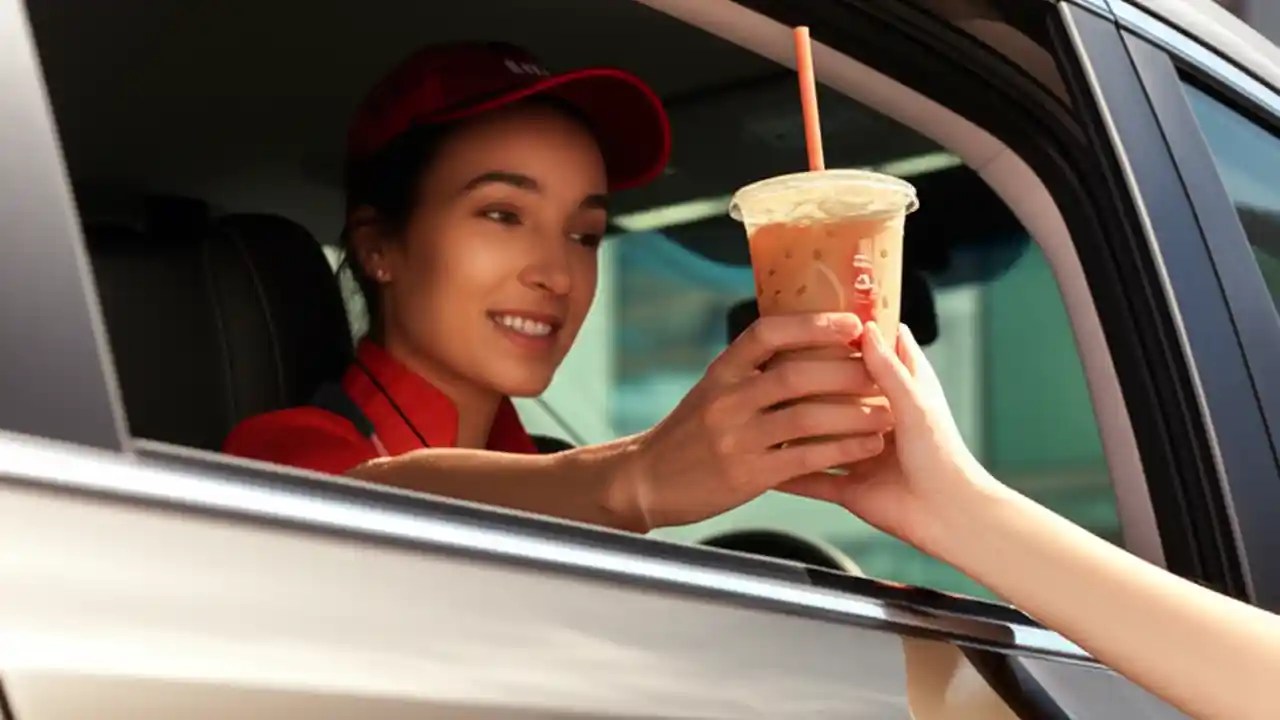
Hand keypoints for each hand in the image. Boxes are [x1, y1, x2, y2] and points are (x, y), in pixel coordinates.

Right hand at [621, 312, 893, 529]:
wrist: (647, 481)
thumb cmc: (688, 436)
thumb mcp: (710, 393)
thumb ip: (749, 374)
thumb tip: (801, 345)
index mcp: (721, 372)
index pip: (767, 333)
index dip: (812, 324)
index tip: (852, 322)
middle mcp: (727, 399)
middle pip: (795, 374)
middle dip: (845, 371)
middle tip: (881, 371)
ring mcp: (735, 436)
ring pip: (806, 417)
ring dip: (853, 414)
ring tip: (887, 414)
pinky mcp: (746, 474)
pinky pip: (804, 457)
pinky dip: (841, 451)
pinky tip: (866, 447)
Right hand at [781, 322, 997, 553]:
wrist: (946, 517)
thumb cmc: (942, 455)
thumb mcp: (914, 402)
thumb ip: (888, 368)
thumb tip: (865, 327)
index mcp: (902, 392)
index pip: (880, 350)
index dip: (859, 331)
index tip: (827, 314)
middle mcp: (877, 419)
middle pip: (840, 389)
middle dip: (815, 374)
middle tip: (777, 355)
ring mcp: (858, 452)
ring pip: (819, 433)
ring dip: (795, 424)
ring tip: (759, 405)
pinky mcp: (846, 485)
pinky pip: (809, 479)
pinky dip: (788, 474)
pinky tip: (759, 461)